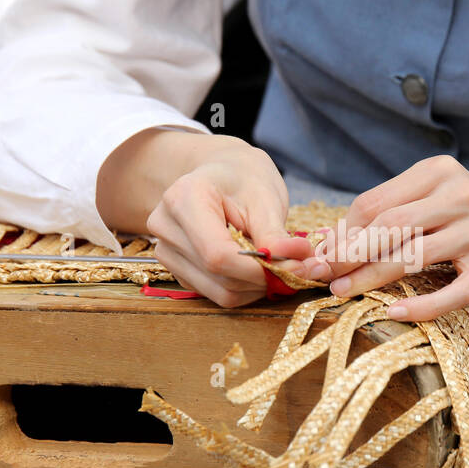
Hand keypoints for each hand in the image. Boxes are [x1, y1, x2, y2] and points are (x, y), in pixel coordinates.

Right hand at [98, 130, 312, 306]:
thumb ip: (275, 234)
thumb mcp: (264, 197)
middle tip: (302, 268)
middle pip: (218, 275)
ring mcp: (166, 251)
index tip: (296, 266)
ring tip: (283, 267)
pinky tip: (260, 270)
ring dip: (257, 287)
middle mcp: (166, 227)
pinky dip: (245, 288)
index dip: (258, 269)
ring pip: (219, 291)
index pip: (217, 254)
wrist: (221, 173)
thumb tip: (296, 266)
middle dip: (264, 279)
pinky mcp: (177, 269)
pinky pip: (216, 293)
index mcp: (183, 199)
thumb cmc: (243, 178)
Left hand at [290, 155, 468, 320]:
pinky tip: (392, 311)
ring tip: (343, 292)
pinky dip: (420, 305)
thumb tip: (325, 241)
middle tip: (321, 276)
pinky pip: (451, 292)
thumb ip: (386, 215)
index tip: (319, 255)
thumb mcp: (431, 201)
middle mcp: (461, 195)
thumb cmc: (467, 218)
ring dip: (371, 278)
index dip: (342, 231)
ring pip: (413, 257)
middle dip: (349, 254)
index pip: (376, 202)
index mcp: (438, 172)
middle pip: (390, 226)